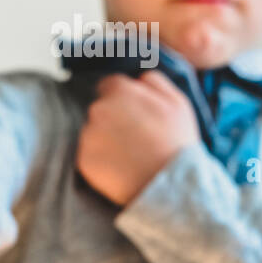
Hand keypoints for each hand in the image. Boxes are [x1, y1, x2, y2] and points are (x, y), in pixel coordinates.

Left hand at [75, 71, 200, 205]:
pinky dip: (100, 161)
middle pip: (100, 108)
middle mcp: (98, 109)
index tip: (133, 114)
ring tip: (128, 155)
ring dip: (105, 139)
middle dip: (113, 118)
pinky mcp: (83, 161)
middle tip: (133, 137)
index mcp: (120, 91)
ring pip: (93, 132)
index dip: (122, 99)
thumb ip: (154, 81)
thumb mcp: (177, 102)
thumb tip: (137, 77)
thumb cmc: (177, 143)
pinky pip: (89, 155)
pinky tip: (119, 168)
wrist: (170, 185)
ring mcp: (89, 135)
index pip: (110, 85)